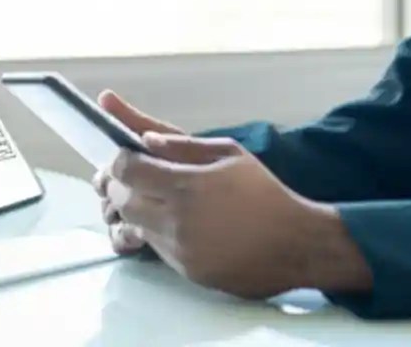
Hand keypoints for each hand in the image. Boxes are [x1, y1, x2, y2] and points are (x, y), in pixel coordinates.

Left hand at [106, 133, 371, 298]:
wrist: (293, 243)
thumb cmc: (264, 193)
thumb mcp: (230, 154)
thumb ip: (184, 145)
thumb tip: (147, 140)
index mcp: (187, 185)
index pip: (128, 169)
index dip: (118, 160)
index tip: (124, 155)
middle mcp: (176, 219)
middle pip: (121, 199)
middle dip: (117, 184)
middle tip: (128, 176)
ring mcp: (179, 248)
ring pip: (133, 225)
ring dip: (134, 208)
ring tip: (151, 196)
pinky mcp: (185, 269)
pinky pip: (155, 246)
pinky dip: (154, 230)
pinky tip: (173, 220)